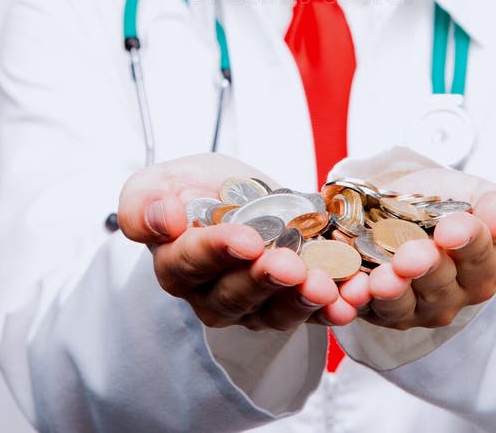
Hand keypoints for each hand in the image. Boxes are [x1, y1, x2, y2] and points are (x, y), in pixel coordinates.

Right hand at [117, 154, 355, 331]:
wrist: (232, 193)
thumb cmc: (190, 189)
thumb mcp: (158, 182)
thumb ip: (143, 203)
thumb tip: (161, 218)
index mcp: (176, 265)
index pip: (191, 263)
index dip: (218, 251)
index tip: (246, 239)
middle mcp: (212, 294)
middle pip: (236, 294)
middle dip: (265, 279)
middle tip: (290, 264)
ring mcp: (254, 305)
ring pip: (276, 310)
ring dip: (302, 299)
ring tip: (324, 284)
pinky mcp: (291, 304)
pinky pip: (313, 313)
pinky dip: (334, 308)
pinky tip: (352, 299)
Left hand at [333, 152, 495, 329]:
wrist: (396, 196)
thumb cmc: (443, 199)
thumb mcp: (474, 192)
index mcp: (480, 267)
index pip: (480, 258)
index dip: (468, 243)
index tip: (453, 229)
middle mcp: (450, 294)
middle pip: (440, 286)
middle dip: (426, 270)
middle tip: (412, 255)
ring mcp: (412, 305)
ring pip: (402, 305)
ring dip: (390, 293)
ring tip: (381, 279)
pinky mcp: (375, 309)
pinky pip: (364, 310)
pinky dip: (354, 302)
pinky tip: (348, 291)